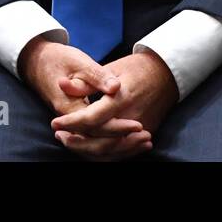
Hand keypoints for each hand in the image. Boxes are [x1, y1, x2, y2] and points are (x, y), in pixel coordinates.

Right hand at [18, 37, 149, 155]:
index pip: (96, 125)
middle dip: (123, 142)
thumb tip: (115, 87)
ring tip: (145, 142)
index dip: (118, 127)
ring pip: (95, 146)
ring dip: (121, 146)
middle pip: (97, 141)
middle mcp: (68, 120)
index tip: (139, 125)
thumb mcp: (78, 62)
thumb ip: (97, 76)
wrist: (38, 62)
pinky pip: (94, 142)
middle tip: (147, 137)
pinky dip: (113, 144)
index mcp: (68, 106)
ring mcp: (71, 124)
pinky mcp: (76, 124)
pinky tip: (131, 141)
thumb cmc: (59, 59)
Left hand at [51, 50, 177, 160]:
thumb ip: (86, 82)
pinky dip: (106, 154)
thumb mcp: (111, 68)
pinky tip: (91, 150)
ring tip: (70, 142)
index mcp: (121, 98)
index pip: (91, 119)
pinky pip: (123, 152)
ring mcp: (141, 128)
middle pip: (99, 141)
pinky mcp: (146, 132)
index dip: (71, 123)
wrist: (166, 73)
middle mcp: (131, 117)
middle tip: (59, 135)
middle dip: (76, 141)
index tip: (54, 123)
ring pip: (110, 150)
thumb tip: (62, 85)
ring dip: (87, 150)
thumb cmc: (136, 68)